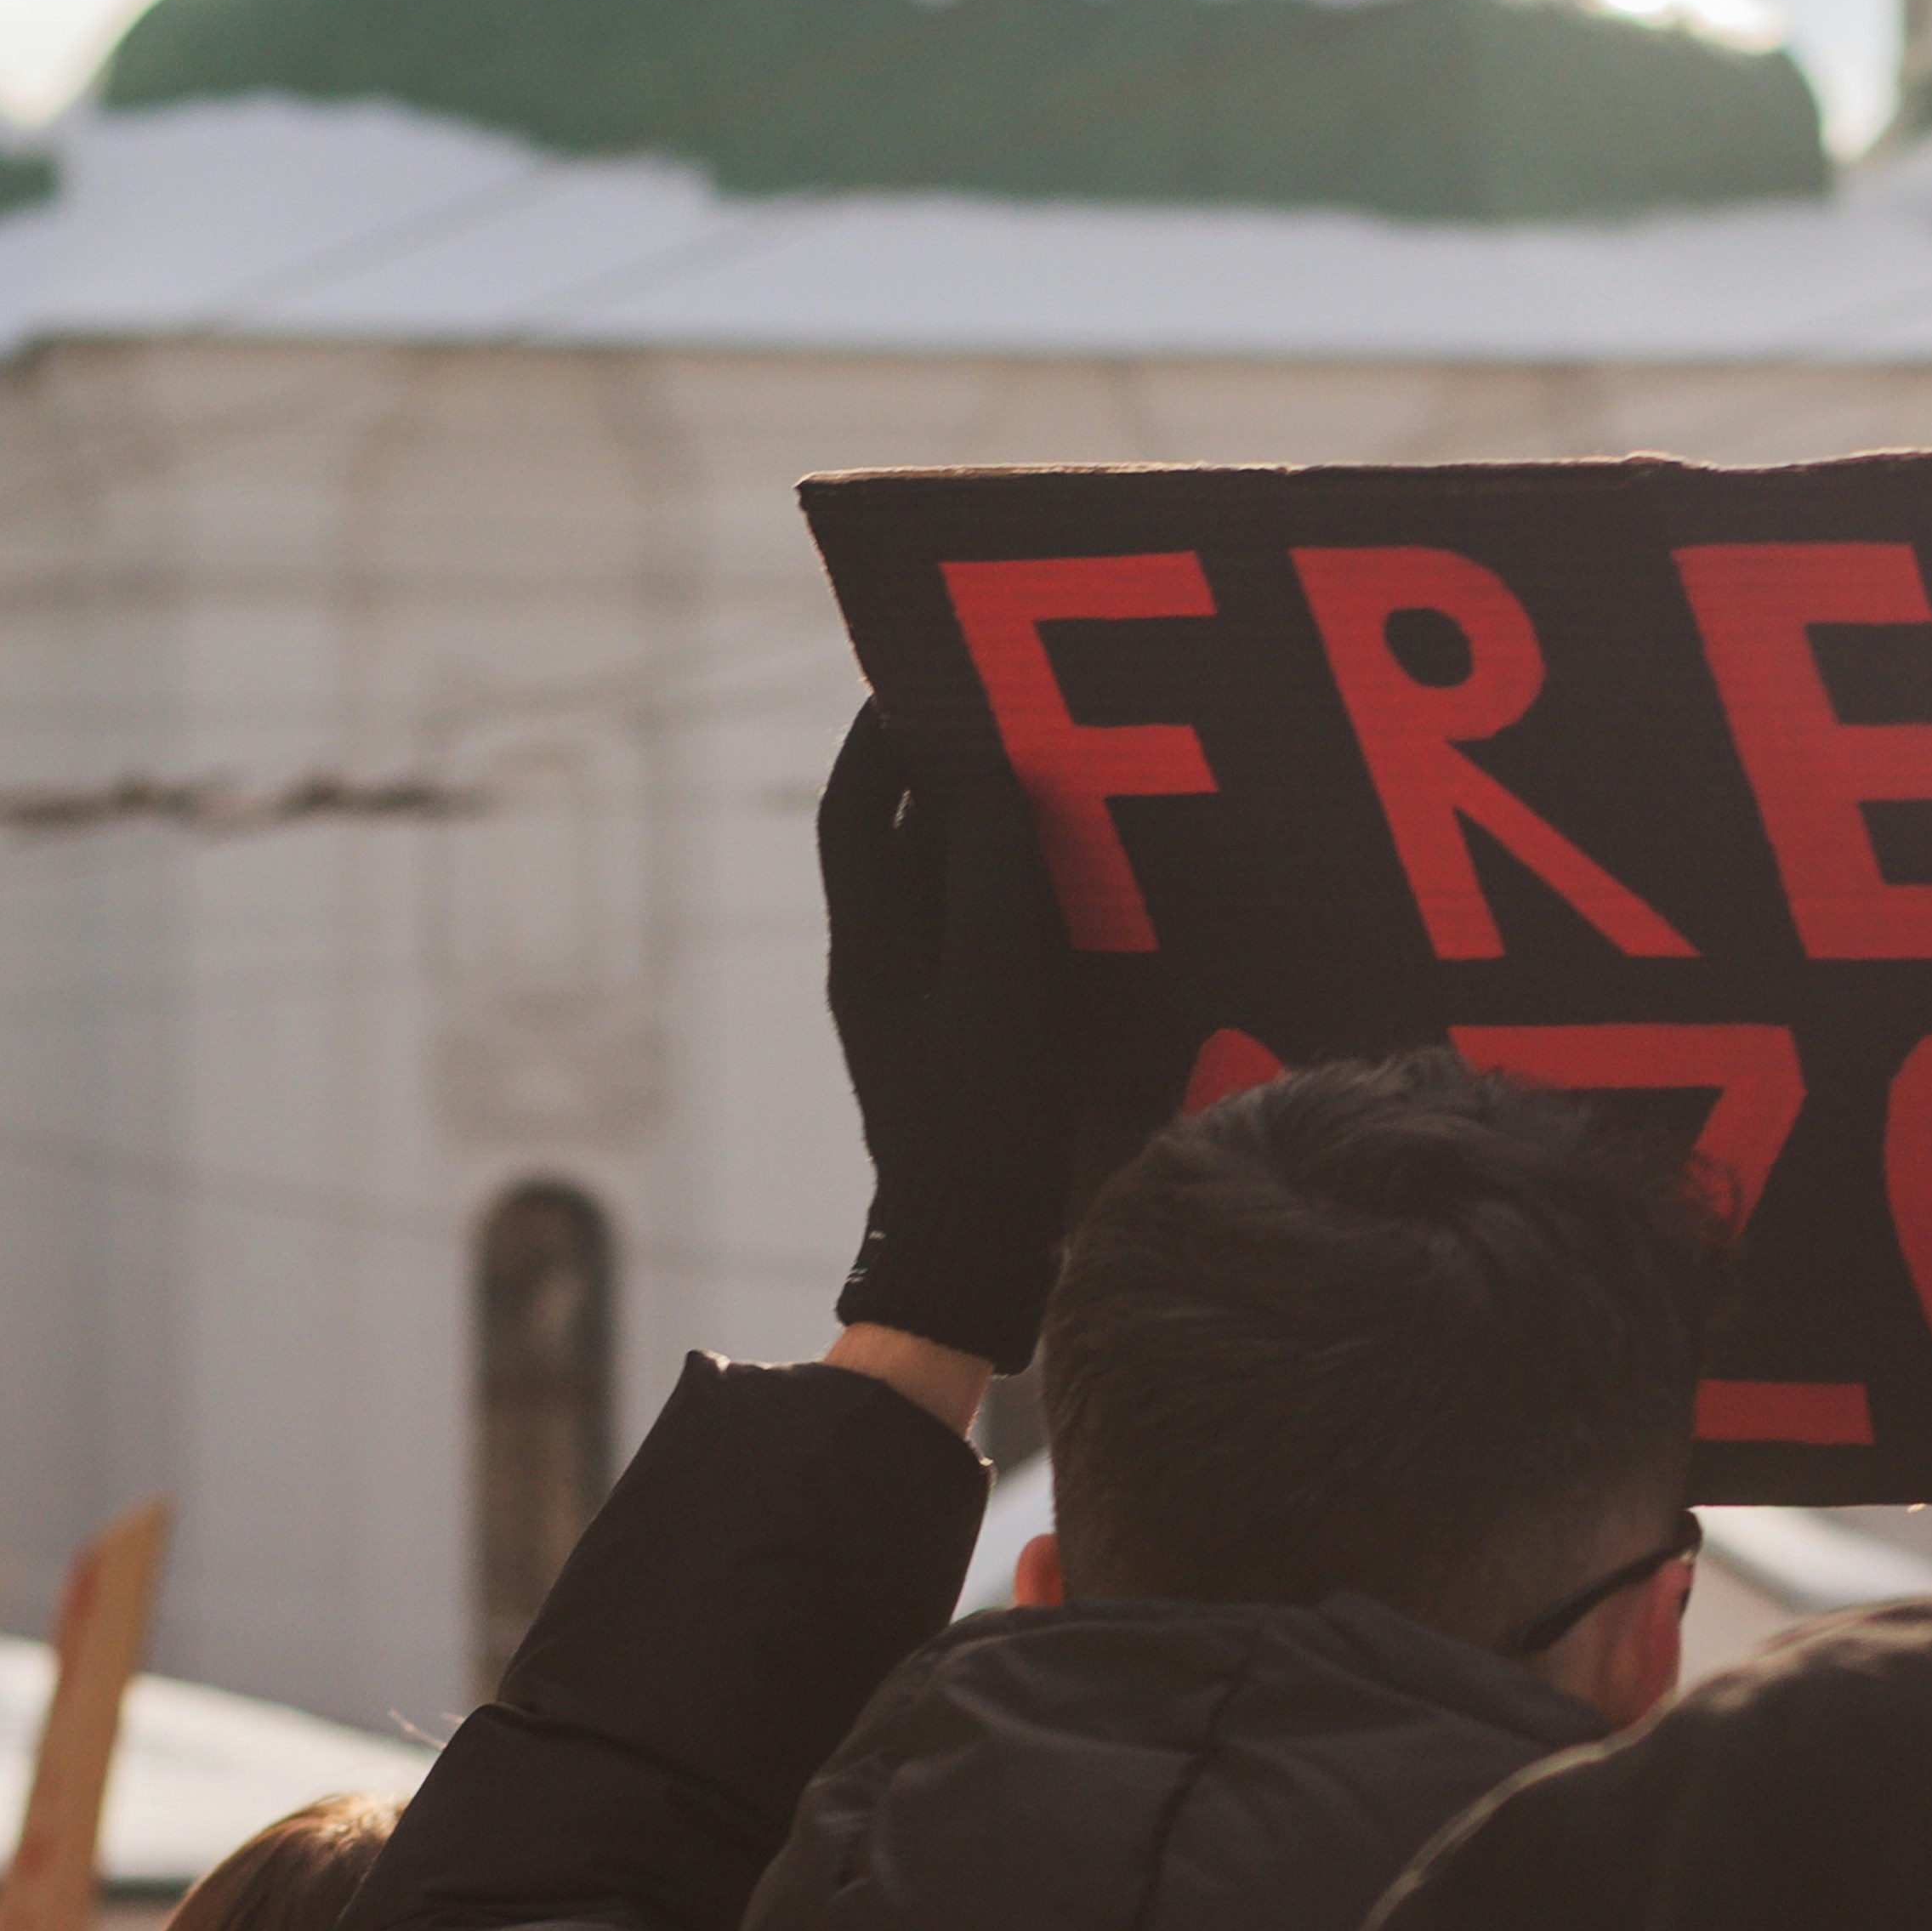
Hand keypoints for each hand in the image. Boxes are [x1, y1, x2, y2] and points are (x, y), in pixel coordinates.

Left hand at [820, 708, 1079, 1374]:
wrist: (972, 1258)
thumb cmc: (979, 1129)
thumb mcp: (995, 995)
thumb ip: (990, 882)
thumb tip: (987, 776)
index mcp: (867, 950)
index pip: (850, 813)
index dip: (878, 738)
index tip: (922, 672)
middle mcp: (883, 968)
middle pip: (899, 840)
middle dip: (943, 771)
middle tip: (1006, 707)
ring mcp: (924, 1005)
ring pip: (945, 888)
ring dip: (988, 830)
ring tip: (1054, 774)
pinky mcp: (967, 1036)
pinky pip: (984, 935)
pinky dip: (1019, 891)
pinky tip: (1081, 879)